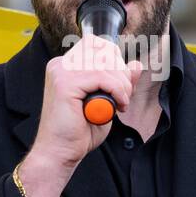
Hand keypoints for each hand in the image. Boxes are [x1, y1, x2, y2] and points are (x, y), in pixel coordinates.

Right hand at [33, 32, 141, 170]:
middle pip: (103, 49)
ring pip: (105, 64)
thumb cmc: (78, 132)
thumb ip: (119, 82)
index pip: (97, 44)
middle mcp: (61, 64)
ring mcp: (61, 72)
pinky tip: (117, 105)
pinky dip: (117, 91)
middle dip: (121, 72)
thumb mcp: (106, 102)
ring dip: (121, 85)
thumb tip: (135, 64)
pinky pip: (102, 77)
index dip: (115, 60)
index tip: (121, 85)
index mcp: (66, 66)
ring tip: (120, 104)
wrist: (60, 153)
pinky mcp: (65, 83)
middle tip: (123, 96)